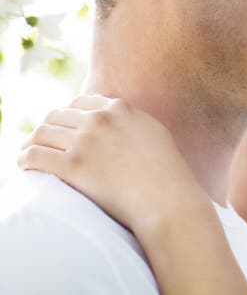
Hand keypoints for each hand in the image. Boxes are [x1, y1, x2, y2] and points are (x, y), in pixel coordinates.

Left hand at [18, 94, 207, 235]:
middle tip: (42, 142)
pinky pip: (35, 155)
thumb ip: (132, 122)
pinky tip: (25, 166)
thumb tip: (118, 122)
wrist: (166, 199)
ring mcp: (85, 141)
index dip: (67, 115)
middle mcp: (100, 119)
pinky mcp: (73, 165)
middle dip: (47, 128)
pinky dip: (25, 159)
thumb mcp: (154, 132)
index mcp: (120, 108)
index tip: (63, 127)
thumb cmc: (167, 172)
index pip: (80, 102)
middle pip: (57, 115)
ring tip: (29, 154)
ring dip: (31, 143)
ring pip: (42, 133)